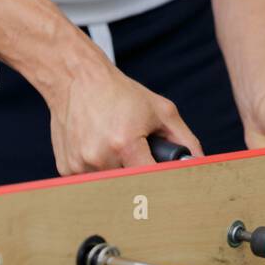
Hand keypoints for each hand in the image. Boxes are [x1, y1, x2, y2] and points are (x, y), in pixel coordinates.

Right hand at [47, 62, 202, 174]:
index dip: (160, 181)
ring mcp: (79, 165)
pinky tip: (98, 147)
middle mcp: (99, 157)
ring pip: (110, 184)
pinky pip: (90, 181)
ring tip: (115, 145)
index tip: (165, 181)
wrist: (77, 79)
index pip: (150, 181)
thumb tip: (198, 163)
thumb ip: (185, 139)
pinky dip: (99, 170)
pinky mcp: (65, 169)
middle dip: (138, 174)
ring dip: (118, 172)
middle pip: (131, 185)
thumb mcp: (160, 110)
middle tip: (138, 156)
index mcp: (124, 143)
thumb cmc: (119, 93)